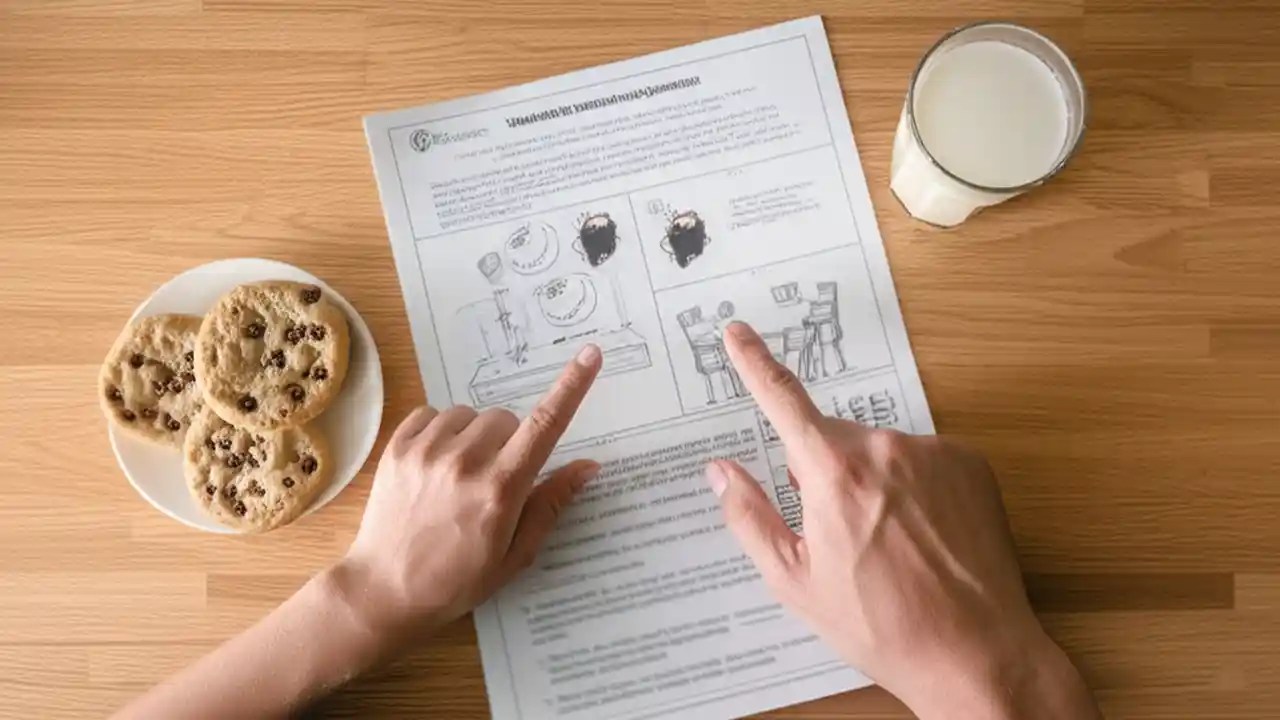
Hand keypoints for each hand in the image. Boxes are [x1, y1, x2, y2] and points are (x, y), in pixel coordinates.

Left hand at [342, 344, 602, 630]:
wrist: (384, 590)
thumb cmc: (457, 580)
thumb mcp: (515, 554)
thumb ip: (551, 504)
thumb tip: (588, 465)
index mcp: (501, 489)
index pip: (546, 425)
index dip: (573, 386)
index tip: (591, 354)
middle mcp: (464, 461)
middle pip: (506, 418)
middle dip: (511, 441)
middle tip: (497, 479)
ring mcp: (426, 451)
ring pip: (470, 414)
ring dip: (475, 435)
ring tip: (462, 475)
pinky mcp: (397, 447)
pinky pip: (432, 413)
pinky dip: (441, 431)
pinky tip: (438, 465)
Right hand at [707, 323, 1097, 718]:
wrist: (974, 650)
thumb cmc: (881, 624)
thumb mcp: (794, 580)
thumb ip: (749, 515)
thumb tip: (721, 471)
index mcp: (833, 473)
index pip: (782, 399)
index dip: (753, 362)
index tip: (738, 332)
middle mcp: (885, 448)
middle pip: (831, 439)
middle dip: (822, 473)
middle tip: (838, 536)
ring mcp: (933, 453)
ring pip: (878, 452)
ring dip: (871, 483)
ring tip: (888, 547)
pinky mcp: (969, 463)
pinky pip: (921, 461)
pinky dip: (913, 489)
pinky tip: (920, 537)